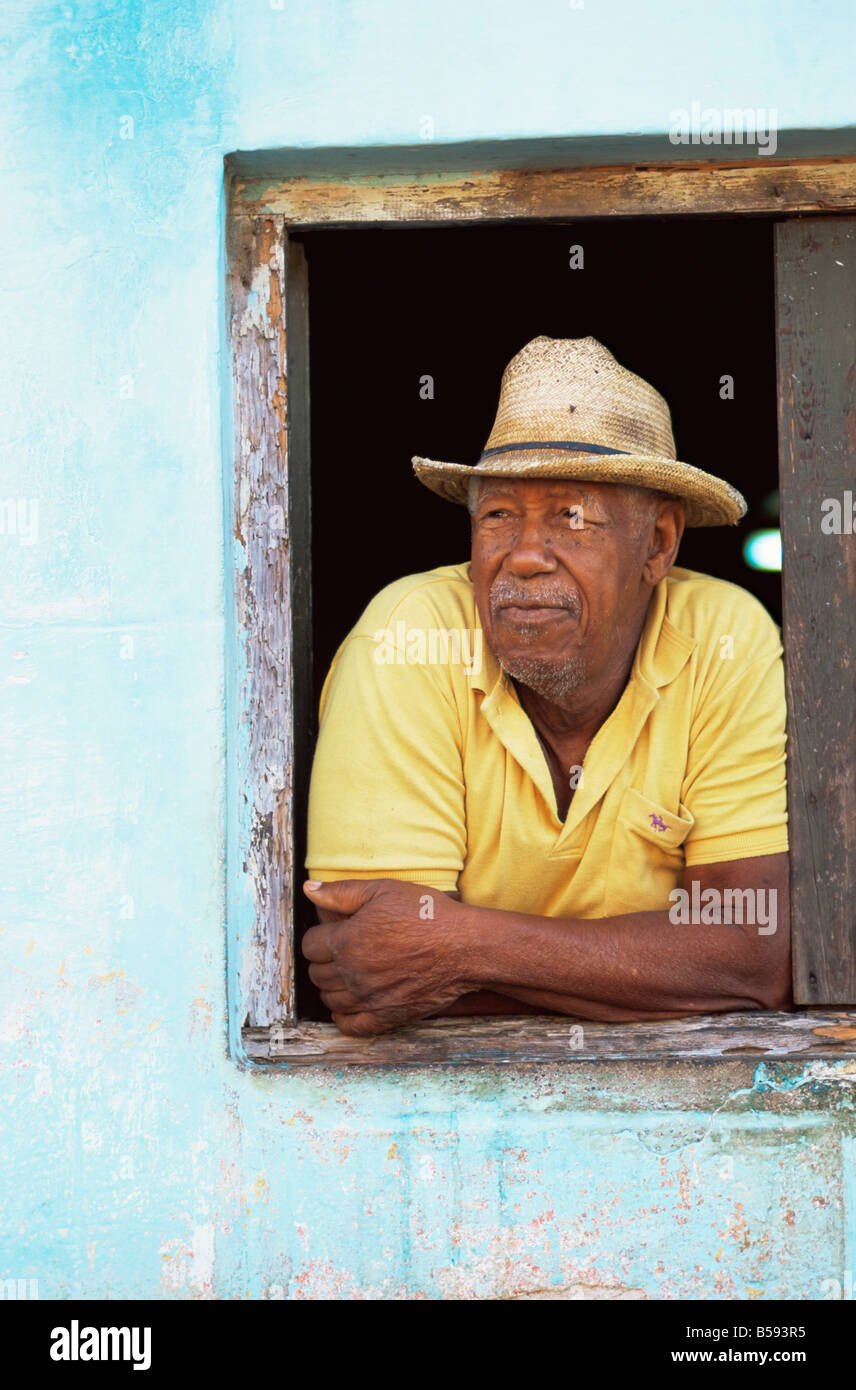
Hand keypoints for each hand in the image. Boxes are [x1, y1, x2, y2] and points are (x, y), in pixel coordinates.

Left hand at [301, 879, 472, 1036]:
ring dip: (333, 986)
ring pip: (329, 999)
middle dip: (324, 961)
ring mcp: (367, 999)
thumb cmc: (427, 914)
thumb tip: (310, 890)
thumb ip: (342, 892)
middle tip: (342, 950)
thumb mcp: (383, 890)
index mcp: (346, 941)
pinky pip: (350, 1025)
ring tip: (349, 973)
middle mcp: (352, 973)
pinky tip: (351, 1003)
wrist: (464, 947)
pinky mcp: (385, 1017)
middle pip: (316, 973)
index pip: (309, 946)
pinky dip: (344, 1016)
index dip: (319, 937)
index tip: (333, 933)